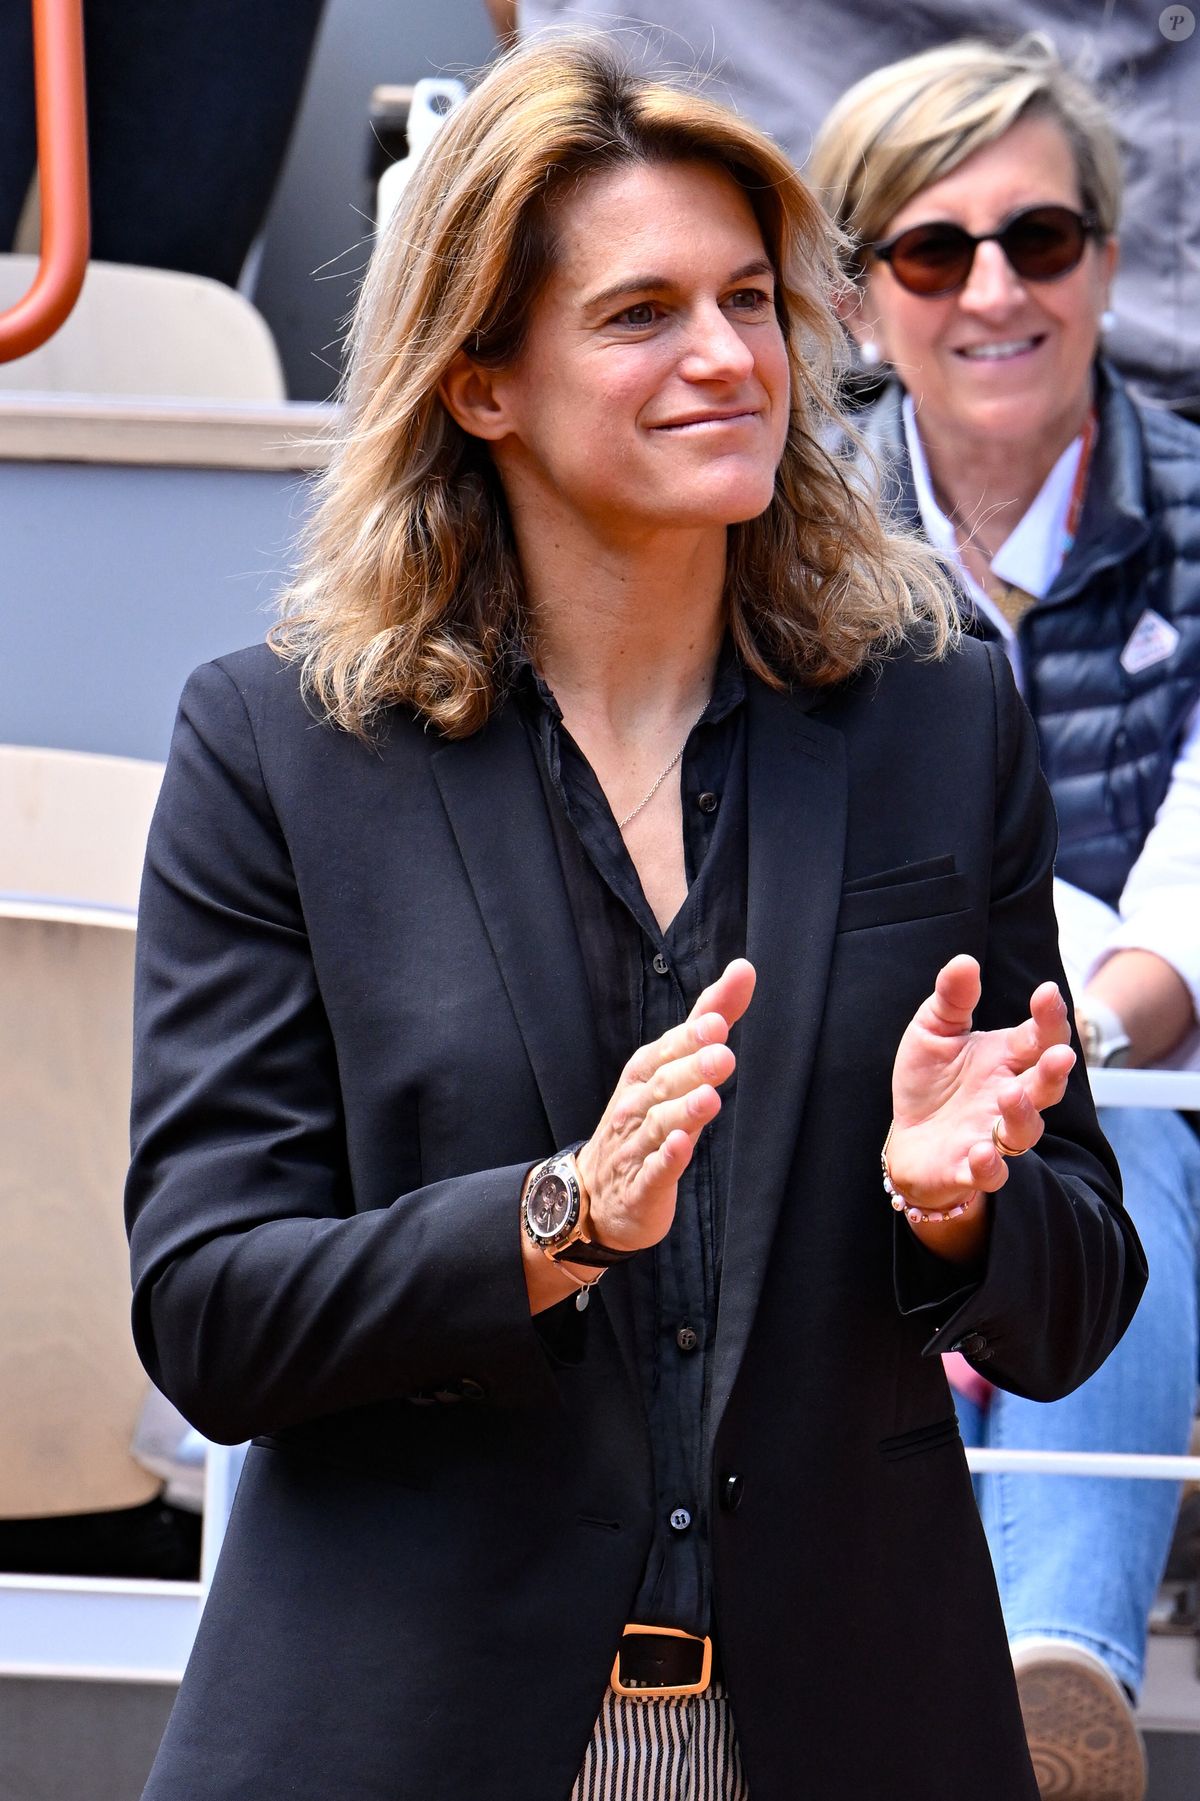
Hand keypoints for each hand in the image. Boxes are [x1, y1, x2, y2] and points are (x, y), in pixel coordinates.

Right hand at [575, 959, 755, 1252]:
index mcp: (645, 1072)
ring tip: (709, 1099)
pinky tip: (682, 1147)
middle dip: (691, 1067)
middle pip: (664, 1083)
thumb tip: (743, 969)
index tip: (717, 1021)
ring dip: (683, 1111)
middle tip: (722, 1053)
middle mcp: (636, 1104)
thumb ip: (709, 1020)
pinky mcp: (642, 1185)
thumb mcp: (673, 1067)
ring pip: (659, 1124)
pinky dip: (667, 1159)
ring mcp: (636, 1145)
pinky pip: (653, 1170)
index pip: (667, 1048)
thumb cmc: (643, 1119)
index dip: (691, 1036)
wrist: (596, 1195)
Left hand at [887, 954, 1074, 1213]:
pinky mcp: (971, 1169)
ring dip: (1023, 1114)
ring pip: (1024, 1130)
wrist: (907, 1138)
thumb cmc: (930, 1081)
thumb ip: (952, 999)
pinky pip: (991, 1173)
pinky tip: (982, 1152)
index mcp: (1007, 1059)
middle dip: (1054, 1070)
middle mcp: (1010, 1097)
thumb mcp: (933, 1031)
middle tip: (1059, 1054)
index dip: (1048, 1017)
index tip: (1046, 993)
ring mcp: (994, 1135)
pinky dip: (989, 1165)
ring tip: (1011, 1094)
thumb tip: (965, 960)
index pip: (1040, 1036)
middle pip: (1046, 1085)